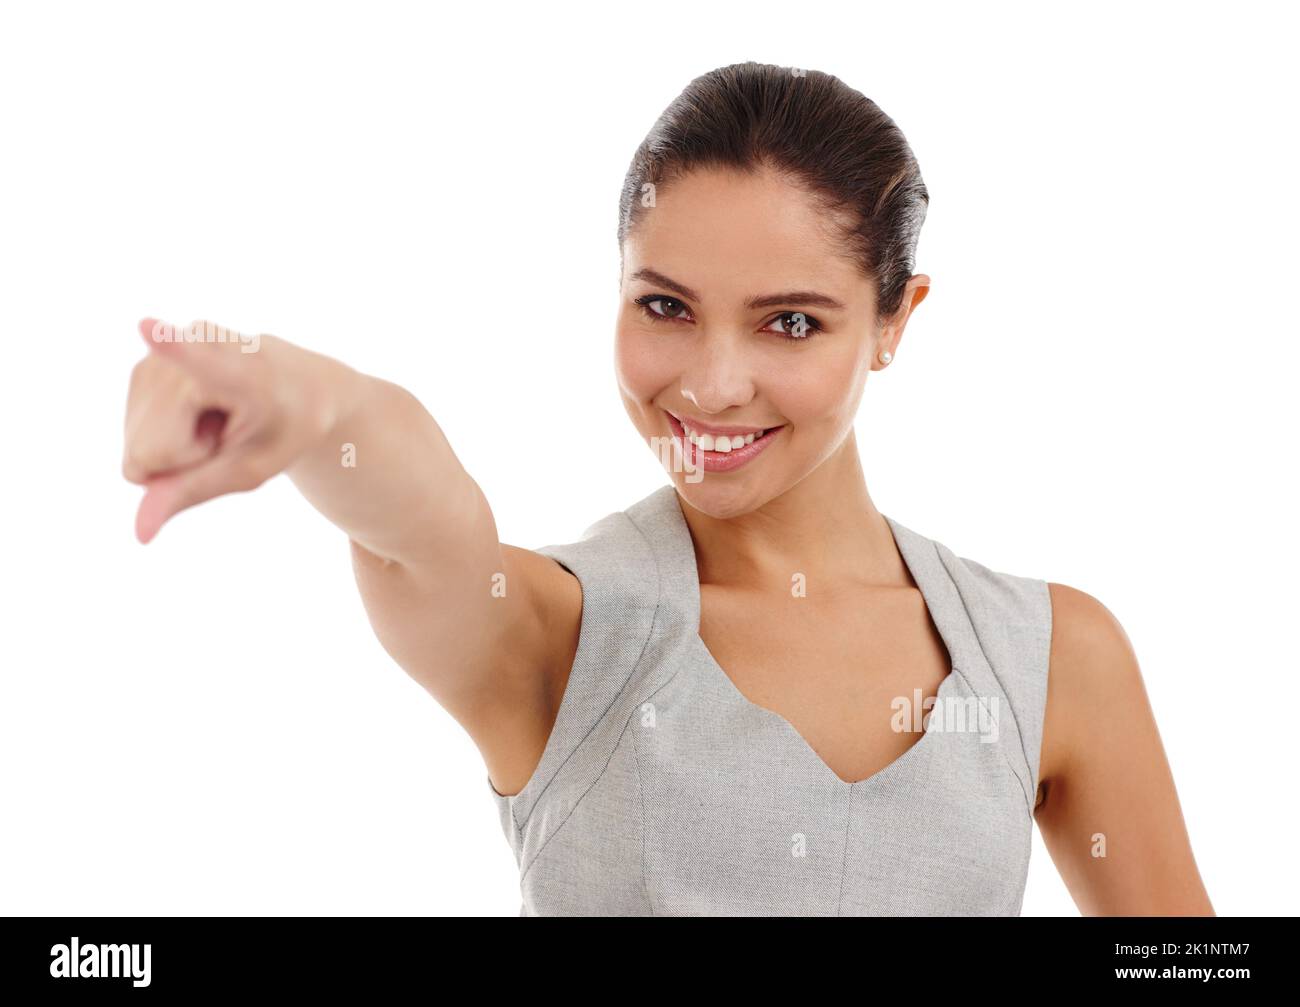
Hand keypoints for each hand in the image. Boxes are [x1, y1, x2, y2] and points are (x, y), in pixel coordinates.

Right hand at [123, 318, 353, 542]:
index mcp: (245, 372)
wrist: (301, 382)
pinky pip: (134, 433)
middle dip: (186, 460)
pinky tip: (200, 410)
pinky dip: (167, 434)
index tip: (146, 326)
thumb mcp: (255, 468)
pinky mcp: (145, 361)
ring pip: (138, 445)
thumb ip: (195, 491)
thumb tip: (139, 533)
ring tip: (218, 418)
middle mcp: (198, 348)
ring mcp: (165, 350)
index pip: (201, 361)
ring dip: (177, 446)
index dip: (171, 348)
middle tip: (226, 431)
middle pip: (152, 453)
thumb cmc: (286, 428)